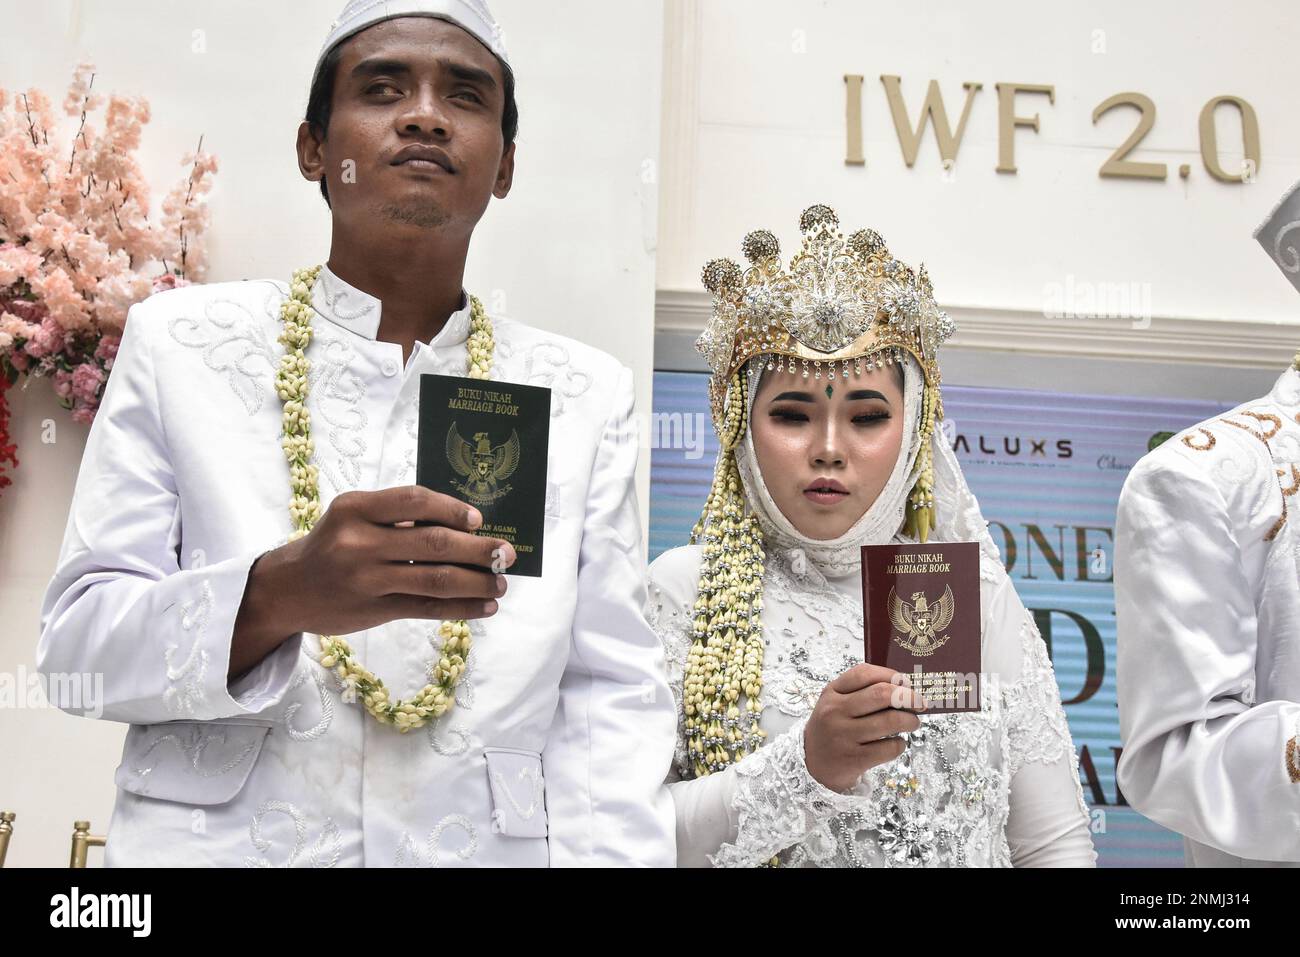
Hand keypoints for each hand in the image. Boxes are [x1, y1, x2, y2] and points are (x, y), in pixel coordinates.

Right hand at [232, 486, 513, 676]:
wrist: (287, 590)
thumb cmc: (333, 545)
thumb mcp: (353, 518)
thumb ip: (397, 516)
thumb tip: (464, 524)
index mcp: (355, 508)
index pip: (414, 501)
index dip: (452, 509)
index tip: (478, 520)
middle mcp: (359, 542)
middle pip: (433, 543)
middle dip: (478, 549)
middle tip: (508, 553)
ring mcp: (367, 579)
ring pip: (435, 579)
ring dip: (477, 582)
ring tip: (501, 582)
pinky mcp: (374, 610)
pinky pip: (427, 608)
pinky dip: (461, 608)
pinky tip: (484, 606)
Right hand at [803, 663, 927, 792]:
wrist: (812, 765)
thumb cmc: (833, 728)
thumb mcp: (836, 703)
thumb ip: (862, 691)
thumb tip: (905, 688)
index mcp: (832, 692)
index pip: (864, 673)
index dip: (891, 675)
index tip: (906, 683)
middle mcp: (835, 711)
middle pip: (881, 694)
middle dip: (908, 697)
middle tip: (920, 703)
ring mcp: (844, 736)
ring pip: (890, 721)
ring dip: (910, 721)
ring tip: (912, 723)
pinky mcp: (854, 759)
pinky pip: (888, 748)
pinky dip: (900, 744)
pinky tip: (896, 743)